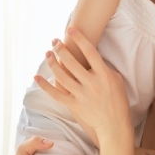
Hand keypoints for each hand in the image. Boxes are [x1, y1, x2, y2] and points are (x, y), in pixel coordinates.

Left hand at [35, 27, 130, 141]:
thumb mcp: (117, 81)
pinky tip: (37, 77)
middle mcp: (92, 83)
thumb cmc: (117, 101)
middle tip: (54, 41)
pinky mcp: (74, 105)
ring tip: (47, 53)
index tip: (71, 29)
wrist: (114, 125)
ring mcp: (82, 95)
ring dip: (52, 63)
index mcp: (104, 75)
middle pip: (72, 62)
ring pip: (62, 76)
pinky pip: (56, 94)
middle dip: (61, 49)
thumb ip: (104, 68)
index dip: (80, 39)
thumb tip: (92, 59)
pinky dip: (45, 86)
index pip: (90, 52)